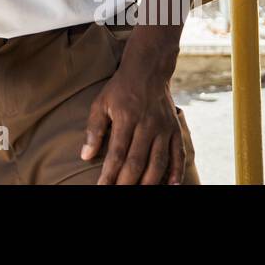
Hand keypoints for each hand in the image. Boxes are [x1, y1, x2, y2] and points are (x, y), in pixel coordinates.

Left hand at [80, 62, 184, 184]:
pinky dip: (176, 172)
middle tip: (119, 194)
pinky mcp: (175, 129)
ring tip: (139, 193)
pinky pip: (178, 154)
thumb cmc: (120, 89)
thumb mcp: (101, 103)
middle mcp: (147, 125)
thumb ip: (94, 129)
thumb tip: (86, 156)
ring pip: (158, 162)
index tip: (102, 187)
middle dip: (127, 182)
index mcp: (126, 118)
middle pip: (137, 161)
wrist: (148, 70)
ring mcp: (163, 128)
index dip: (109, 174)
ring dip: (149, 182)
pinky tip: (171, 186)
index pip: (117, 153)